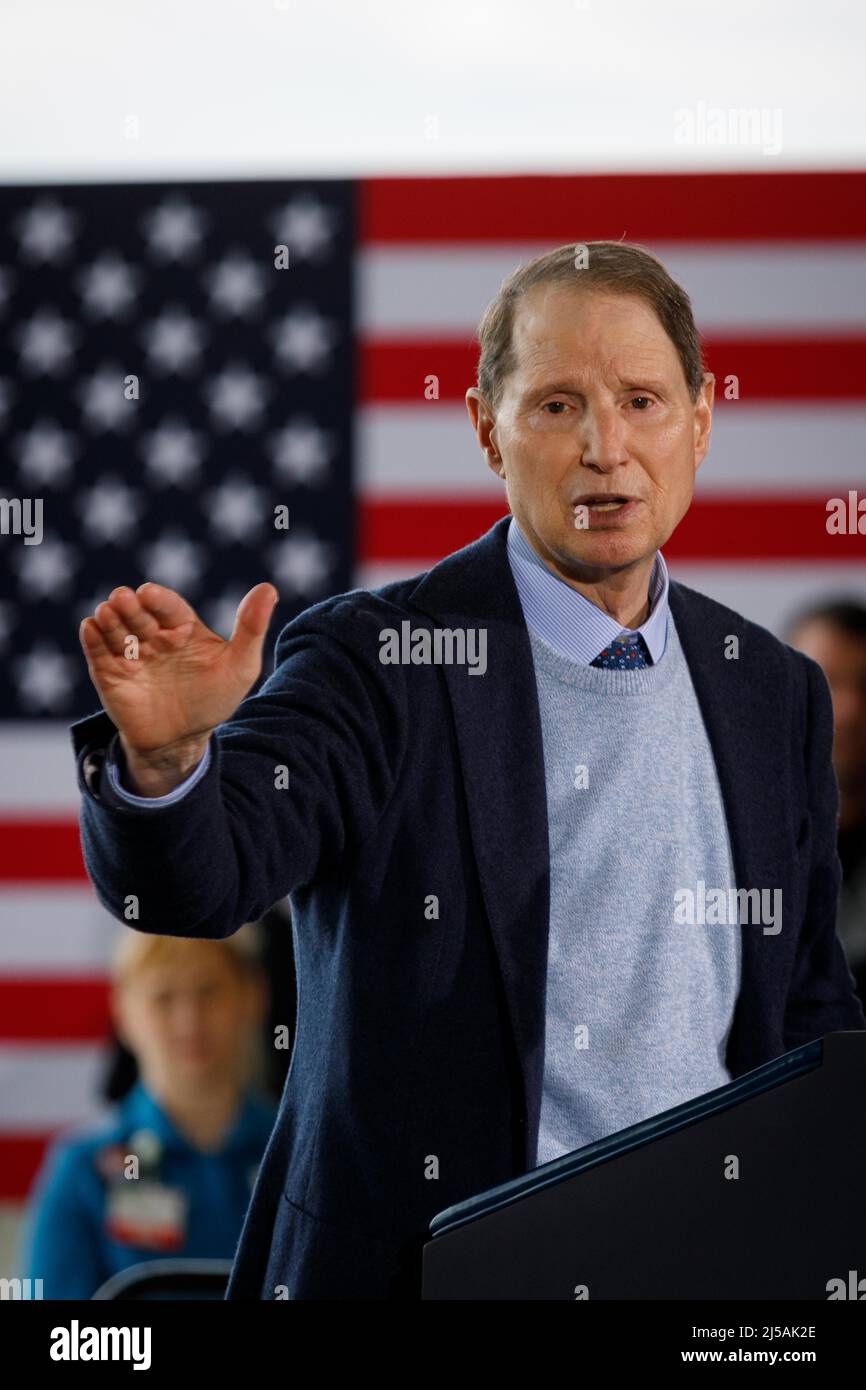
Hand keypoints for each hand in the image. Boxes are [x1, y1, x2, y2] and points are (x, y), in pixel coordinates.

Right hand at [79, 581, 278, 790]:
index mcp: (182, 627)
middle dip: (129, 606)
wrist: (182, 741)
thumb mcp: (241, 666)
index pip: (169, 606)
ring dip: (109, 618)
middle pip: (138, 614)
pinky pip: (97, 652)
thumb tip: (268, 588)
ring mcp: (130, 653)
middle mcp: (153, 635)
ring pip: (115, 629)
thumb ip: (251, 628)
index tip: (148, 592)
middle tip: (122, 598)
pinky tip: (90, 628)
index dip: (158, 599)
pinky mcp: (109, 673)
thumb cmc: (214, 699)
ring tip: (107, 612)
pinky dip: (91, 638)